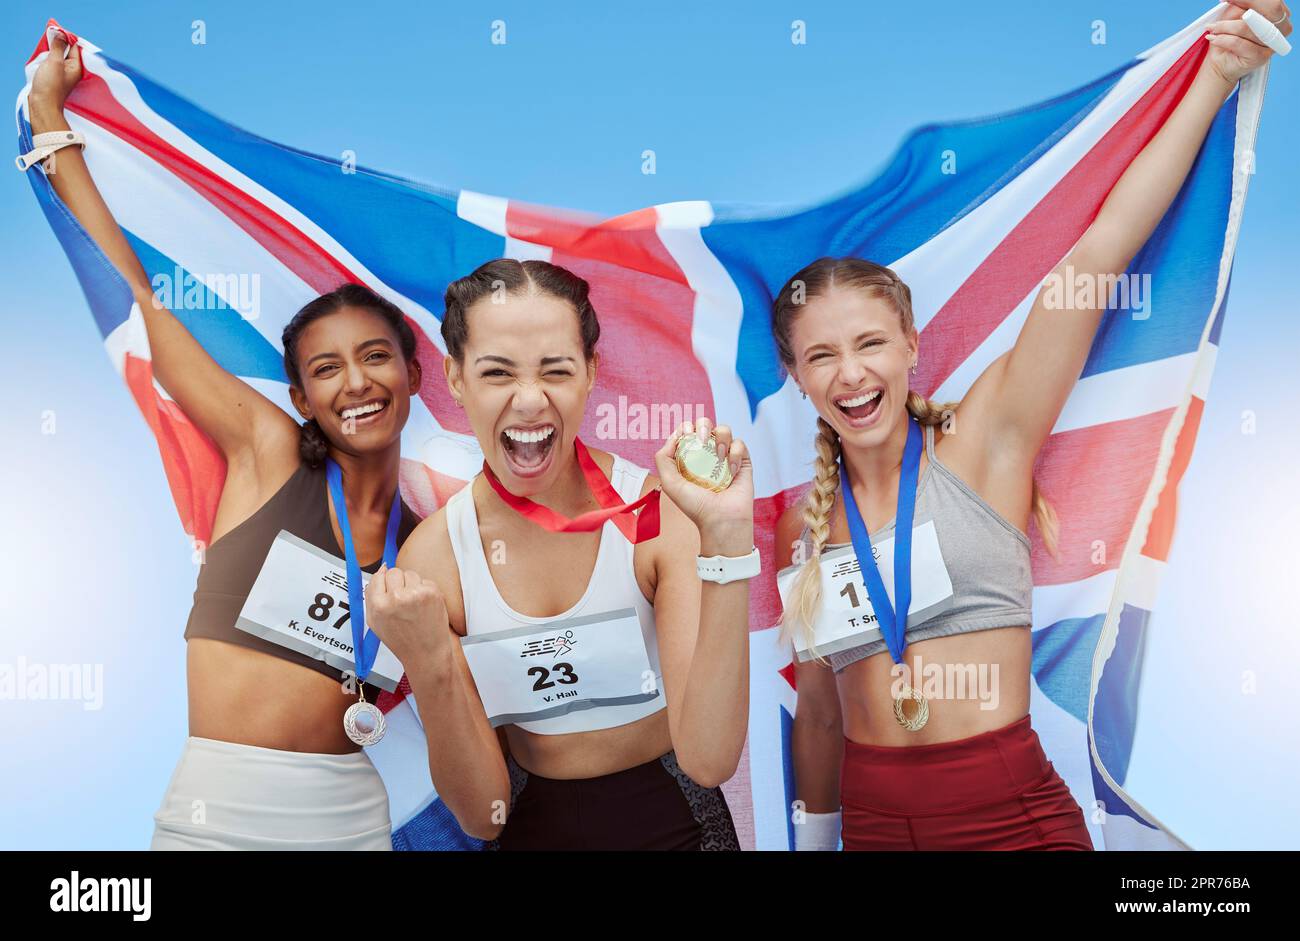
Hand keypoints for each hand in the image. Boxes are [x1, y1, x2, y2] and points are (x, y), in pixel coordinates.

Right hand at [29, 32, 82, 119]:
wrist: (43, 105)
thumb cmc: (50, 86)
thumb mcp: (54, 62)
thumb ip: (58, 46)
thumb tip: (61, 33)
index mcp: (78, 66)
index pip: (75, 46)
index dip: (66, 37)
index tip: (56, 31)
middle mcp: (73, 70)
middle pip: (67, 50)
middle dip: (58, 44)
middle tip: (49, 40)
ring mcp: (65, 74)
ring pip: (59, 56)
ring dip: (52, 52)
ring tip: (46, 54)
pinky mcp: (56, 77)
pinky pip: (54, 63)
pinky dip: (48, 59)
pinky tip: (43, 61)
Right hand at [365, 565, 449, 667]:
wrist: (426, 652)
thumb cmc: (401, 640)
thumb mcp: (375, 621)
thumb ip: (371, 595)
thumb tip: (380, 570)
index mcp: (379, 605)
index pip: (378, 576)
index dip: (384, 584)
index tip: (389, 591)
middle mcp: (396, 598)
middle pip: (394, 572)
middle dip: (397, 583)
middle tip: (403, 601)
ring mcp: (416, 594)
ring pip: (410, 574)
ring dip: (411, 585)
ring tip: (413, 605)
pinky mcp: (432, 593)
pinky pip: (425, 581)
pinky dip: (424, 590)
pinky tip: (424, 606)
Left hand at [653, 417, 754, 551]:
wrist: (721, 519)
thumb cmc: (695, 505)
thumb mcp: (669, 483)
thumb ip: (663, 459)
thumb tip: (672, 438)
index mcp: (689, 457)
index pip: (687, 431)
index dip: (685, 427)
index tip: (685, 434)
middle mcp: (707, 454)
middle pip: (705, 424)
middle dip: (703, 425)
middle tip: (701, 438)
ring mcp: (725, 457)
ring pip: (724, 430)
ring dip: (721, 437)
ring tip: (718, 456)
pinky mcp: (742, 461)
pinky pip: (740, 444)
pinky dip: (735, 453)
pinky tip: (731, 469)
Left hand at [1207, 2, 1290, 84]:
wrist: (1221, 62)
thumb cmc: (1229, 36)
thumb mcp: (1234, 15)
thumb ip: (1241, 6)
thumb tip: (1234, 0)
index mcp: (1278, 13)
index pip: (1271, 2)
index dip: (1251, 0)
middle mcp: (1280, 27)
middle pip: (1266, 10)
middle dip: (1239, 9)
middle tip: (1223, 6)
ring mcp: (1272, 43)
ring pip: (1247, 28)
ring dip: (1225, 27)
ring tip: (1212, 28)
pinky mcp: (1261, 56)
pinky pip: (1238, 43)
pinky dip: (1223, 39)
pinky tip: (1214, 39)